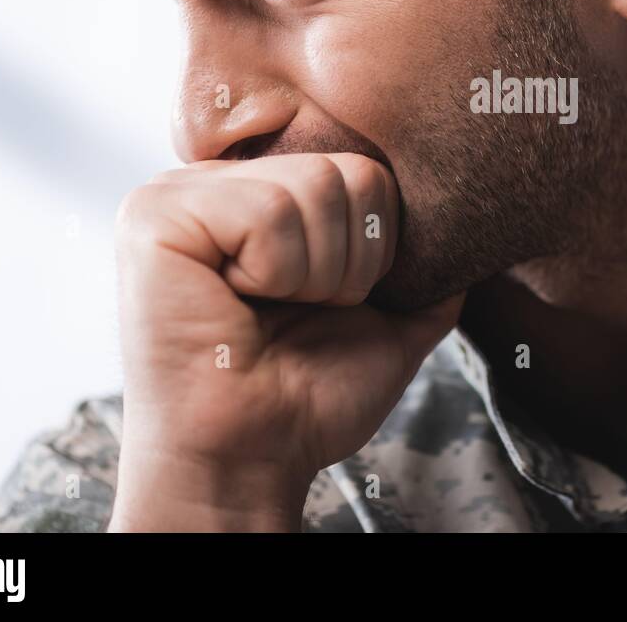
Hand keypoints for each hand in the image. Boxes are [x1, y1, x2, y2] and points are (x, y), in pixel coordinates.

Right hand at [106, 153, 463, 530]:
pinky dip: (273, 273)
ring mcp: (179, 193)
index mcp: (263, 194)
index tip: (326, 302)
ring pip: (312, 188)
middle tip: (295, 310)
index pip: (361, 170)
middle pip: (343, 172)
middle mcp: (218, 182)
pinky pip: (268, 211)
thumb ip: (429, 274)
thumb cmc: (307, 396)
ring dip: (312, 275)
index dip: (371, 249)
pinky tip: (233, 303)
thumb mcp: (390, 322)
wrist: (252, 457)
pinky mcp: (154, 215)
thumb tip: (472, 231)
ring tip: (264, 310)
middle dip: (347, 263)